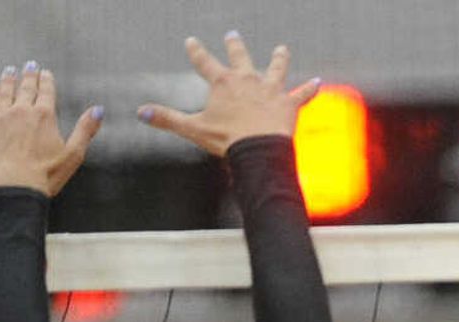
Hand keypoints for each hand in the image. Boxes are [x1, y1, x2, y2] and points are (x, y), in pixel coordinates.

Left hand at [0, 63, 101, 195]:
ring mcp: (2, 116)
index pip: (46, 91)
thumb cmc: (46, 175)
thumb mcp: (73, 155)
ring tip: (9, 71)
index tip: (45, 72)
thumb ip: (85, 130)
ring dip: (8, 79)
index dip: (46, 80)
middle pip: (25, 87)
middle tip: (29, 65)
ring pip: (5, 90)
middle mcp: (22, 110)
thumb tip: (98, 110)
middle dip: (28, 75)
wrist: (14, 185)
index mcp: (45, 116)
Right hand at [138, 32, 319, 154]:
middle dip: (234, 45)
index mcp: (222, 82)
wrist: (259, 149)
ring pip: (275, 68)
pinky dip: (310, 89)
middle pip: (239, 56)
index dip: (196, 51)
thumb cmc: (226, 140)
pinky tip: (318, 83)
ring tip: (282, 49)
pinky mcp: (289, 103)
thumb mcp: (193, 130)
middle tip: (232, 35)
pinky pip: (302, 94)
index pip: (204, 61)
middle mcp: (247, 79)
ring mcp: (270, 89)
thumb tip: (140, 113)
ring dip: (278, 58)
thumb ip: (167, 119)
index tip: (191, 40)